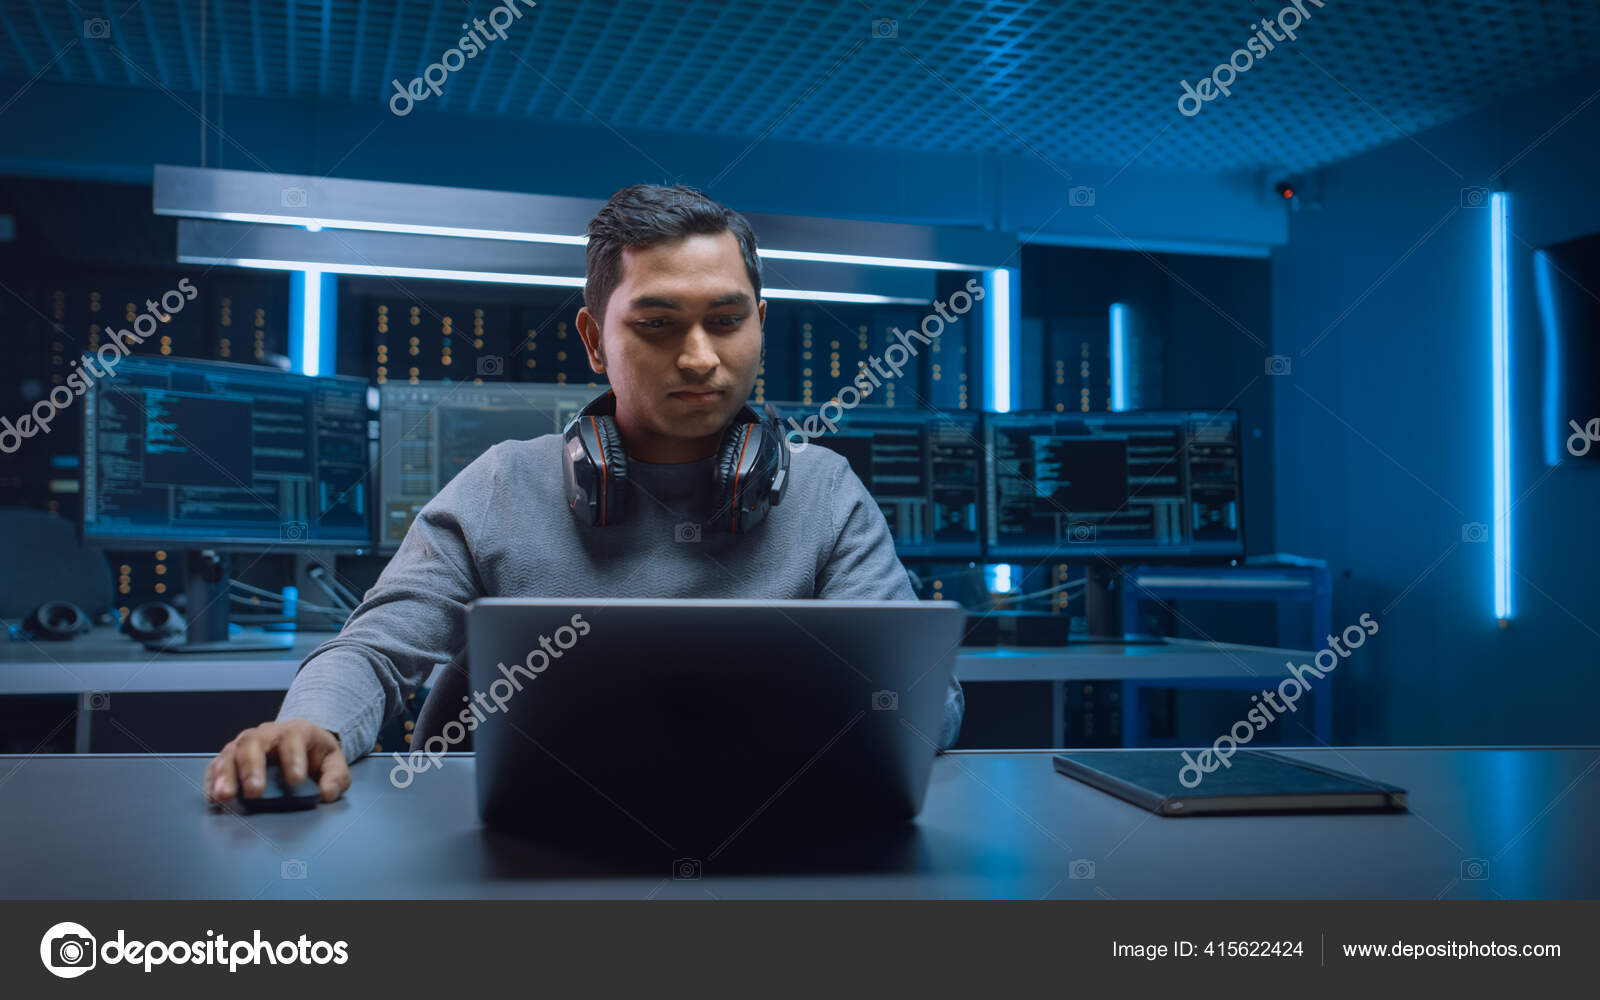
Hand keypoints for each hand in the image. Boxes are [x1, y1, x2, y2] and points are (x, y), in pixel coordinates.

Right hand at [204, 719, 349, 804]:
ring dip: (226, 775)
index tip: (296, 781)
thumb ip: (336, 777)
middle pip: (253, 743)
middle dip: (252, 768)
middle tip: (254, 792)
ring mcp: (245, 744)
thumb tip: (327, 793)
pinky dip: (212, 781)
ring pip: (231, 753)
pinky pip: (216, 765)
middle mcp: (266, 734)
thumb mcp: (334, 762)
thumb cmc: (315, 754)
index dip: (293, 760)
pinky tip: (212, 798)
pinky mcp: (230, 758)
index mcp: (296, 731)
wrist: (299, 744)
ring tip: (224, 796)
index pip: (292, 740)